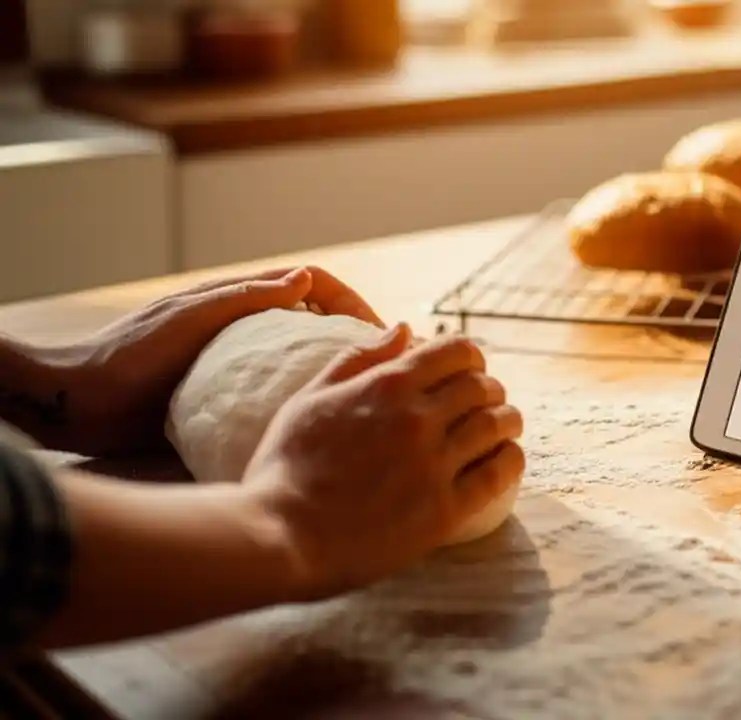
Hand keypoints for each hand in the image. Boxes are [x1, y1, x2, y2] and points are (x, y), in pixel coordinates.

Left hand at [62, 267, 383, 455]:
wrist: (78, 403)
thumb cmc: (129, 354)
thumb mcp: (190, 318)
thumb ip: (246, 296)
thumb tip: (306, 278)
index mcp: (244, 301)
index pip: (316, 286)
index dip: (352, 302)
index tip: (379, 331)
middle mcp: (250, 331)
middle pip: (320, 324)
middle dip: (360, 340)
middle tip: (392, 370)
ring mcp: (244, 368)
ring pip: (307, 363)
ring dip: (342, 374)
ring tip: (371, 401)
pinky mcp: (233, 403)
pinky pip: (284, 400)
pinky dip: (310, 406)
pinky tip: (325, 429)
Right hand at [243, 325, 524, 599]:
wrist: (278, 537)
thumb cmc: (285, 467)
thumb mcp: (309, 399)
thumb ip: (359, 359)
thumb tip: (404, 328)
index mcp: (387, 386)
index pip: (458, 351)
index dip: (470, 356)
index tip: (468, 369)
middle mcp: (418, 418)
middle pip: (484, 386)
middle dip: (490, 388)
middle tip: (486, 401)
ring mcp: (434, 464)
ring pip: (499, 423)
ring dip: (507, 419)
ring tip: (505, 425)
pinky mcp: (445, 510)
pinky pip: (500, 472)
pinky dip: (511, 457)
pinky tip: (506, 457)